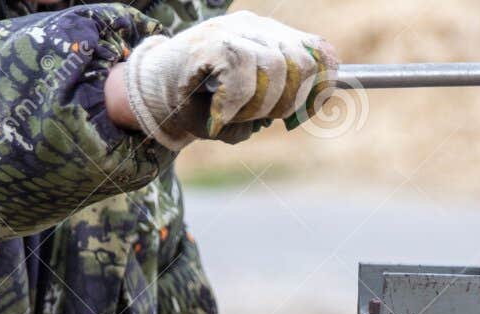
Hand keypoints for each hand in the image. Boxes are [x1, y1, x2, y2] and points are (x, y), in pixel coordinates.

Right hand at [112, 12, 337, 149]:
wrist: (155, 91)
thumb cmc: (205, 101)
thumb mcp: (251, 103)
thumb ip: (279, 103)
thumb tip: (304, 110)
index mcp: (272, 37)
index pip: (319, 51)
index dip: (324, 84)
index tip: (311, 111)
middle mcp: (256, 27)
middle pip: (302, 63)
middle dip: (291, 101)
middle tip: (267, 118)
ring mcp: (233, 31)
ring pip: (276, 68)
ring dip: (262, 104)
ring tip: (238, 115)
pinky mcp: (212, 43)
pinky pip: (241, 73)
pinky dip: (236, 103)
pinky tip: (220, 115)